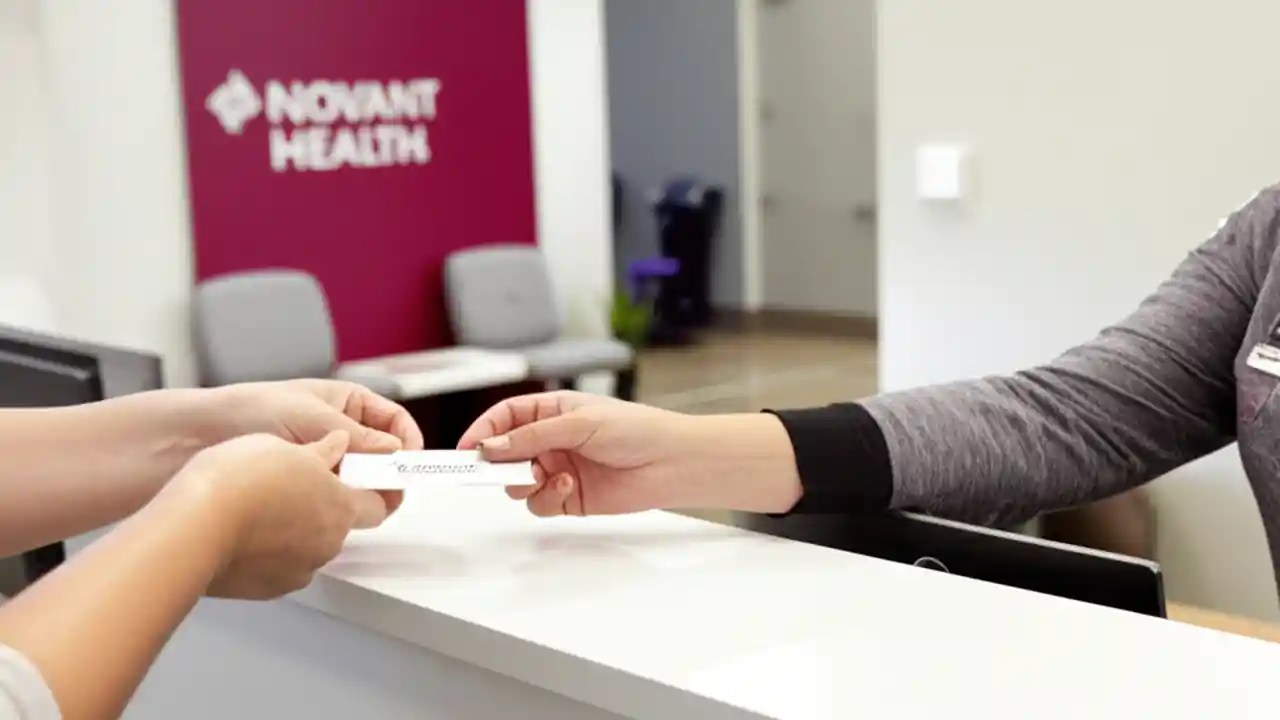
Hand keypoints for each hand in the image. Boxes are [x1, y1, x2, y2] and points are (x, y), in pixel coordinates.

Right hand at [168, 431, 383, 599]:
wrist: (193, 527)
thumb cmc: (240, 481)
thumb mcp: (286, 447)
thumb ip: (321, 451)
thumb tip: (338, 444)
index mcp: (340, 508)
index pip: (377, 505)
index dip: (368, 491)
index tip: (354, 479)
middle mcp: (327, 545)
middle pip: (337, 527)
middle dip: (320, 509)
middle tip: (291, 487)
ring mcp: (297, 571)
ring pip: (307, 549)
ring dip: (292, 532)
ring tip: (258, 509)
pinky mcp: (266, 590)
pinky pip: (276, 568)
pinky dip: (266, 554)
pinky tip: (241, 534)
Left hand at [202, 380, 425, 514]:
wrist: (194, 438)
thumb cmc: (249, 410)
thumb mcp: (312, 417)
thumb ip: (358, 437)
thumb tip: (396, 452)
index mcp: (346, 403)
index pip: (393, 421)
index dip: (407, 440)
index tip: (411, 463)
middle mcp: (340, 431)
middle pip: (383, 454)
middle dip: (389, 472)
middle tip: (392, 492)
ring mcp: (324, 459)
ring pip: (362, 478)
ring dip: (366, 489)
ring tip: (360, 499)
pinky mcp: (307, 485)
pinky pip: (337, 496)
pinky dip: (343, 502)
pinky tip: (336, 507)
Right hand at [458, 392, 802, 516]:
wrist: (670, 463)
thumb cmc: (634, 429)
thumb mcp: (577, 422)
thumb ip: (531, 437)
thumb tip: (490, 447)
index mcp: (552, 410)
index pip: (505, 417)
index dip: (482, 430)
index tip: (465, 448)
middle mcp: (550, 440)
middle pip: (504, 452)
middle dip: (495, 462)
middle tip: (484, 471)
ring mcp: (557, 469)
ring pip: (517, 482)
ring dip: (525, 481)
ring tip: (545, 475)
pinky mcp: (568, 497)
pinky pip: (539, 502)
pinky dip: (546, 497)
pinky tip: (567, 486)